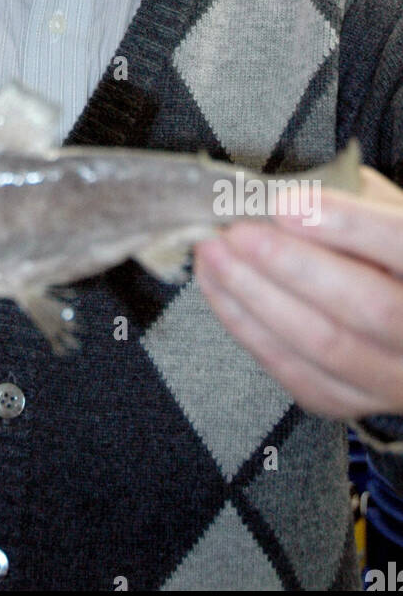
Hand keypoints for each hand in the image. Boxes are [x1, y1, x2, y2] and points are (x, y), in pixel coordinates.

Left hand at [194, 165, 402, 420]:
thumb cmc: (386, 247)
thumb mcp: (383, 207)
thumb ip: (347, 197)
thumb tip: (276, 194)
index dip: (347, 224)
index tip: (285, 204)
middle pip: (367, 306)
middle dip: (289, 266)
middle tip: (235, 233)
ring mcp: (396, 376)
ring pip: (326, 346)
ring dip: (256, 298)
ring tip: (213, 256)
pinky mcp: (356, 401)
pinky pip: (300, 374)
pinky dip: (251, 330)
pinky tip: (220, 292)